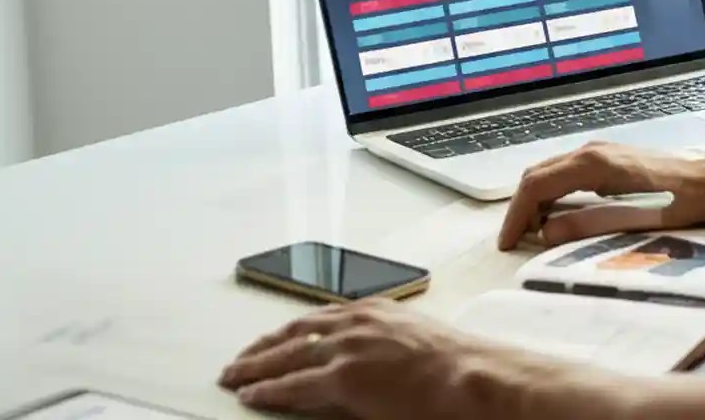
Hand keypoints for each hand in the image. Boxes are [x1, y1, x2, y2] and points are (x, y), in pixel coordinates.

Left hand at [219, 299, 619, 418]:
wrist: (470, 375)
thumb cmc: (457, 364)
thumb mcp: (416, 340)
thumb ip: (386, 342)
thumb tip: (371, 358)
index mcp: (375, 310)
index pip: (320, 316)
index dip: (291, 331)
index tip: (276, 338)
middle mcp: (356, 321)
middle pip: (295, 331)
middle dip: (264, 346)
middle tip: (240, 358)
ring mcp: (347, 348)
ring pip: (286, 356)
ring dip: (255, 366)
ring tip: (234, 376)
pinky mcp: (343, 377)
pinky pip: (293, 386)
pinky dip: (268, 390)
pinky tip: (251, 394)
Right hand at [498, 141, 704, 250]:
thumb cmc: (675, 205)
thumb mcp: (630, 220)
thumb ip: (587, 225)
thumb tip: (545, 233)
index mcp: (591, 163)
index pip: (536, 185)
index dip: (517, 215)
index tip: (507, 243)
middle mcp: (589, 151)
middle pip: (537, 174)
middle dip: (521, 207)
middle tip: (515, 240)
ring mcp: (598, 152)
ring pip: (550, 172)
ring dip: (535, 200)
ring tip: (532, 233)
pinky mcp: (607, 160)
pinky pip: (566, 174)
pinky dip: (552, 194)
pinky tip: (558, 216)